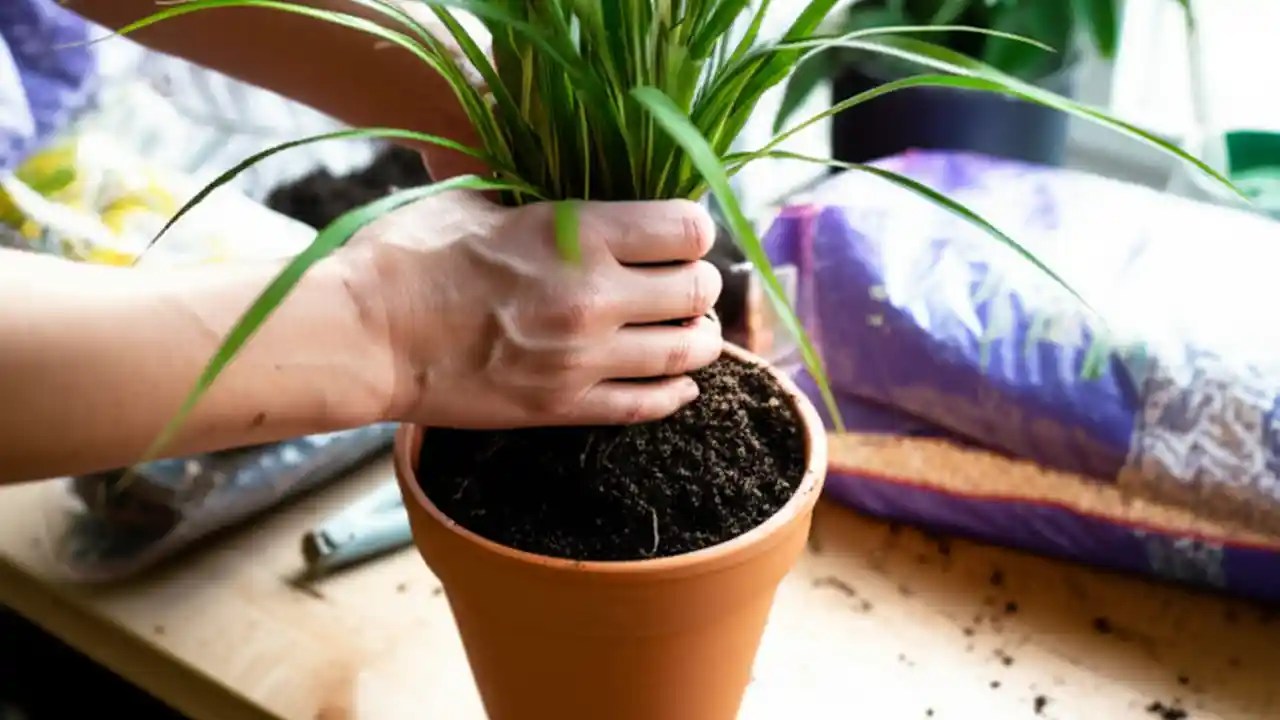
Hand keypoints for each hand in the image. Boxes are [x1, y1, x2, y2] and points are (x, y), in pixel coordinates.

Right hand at [341, 191, 723, 428]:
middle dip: (701, 285)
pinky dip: (674, 393)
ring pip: (685, 353)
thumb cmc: (408, 257)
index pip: (687, 229)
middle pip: (698, 293)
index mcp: (577, 234)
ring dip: (698, 340)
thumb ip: (547, 207)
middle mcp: (593, 297)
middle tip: (687, 284)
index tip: (683, 234)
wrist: (362, 337)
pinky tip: (677, 383)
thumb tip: (588, 206)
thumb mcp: (480, 202)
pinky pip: (646, 405)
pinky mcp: (562, 406)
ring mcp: (582, 359)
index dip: (695, 229)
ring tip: (689, 332)